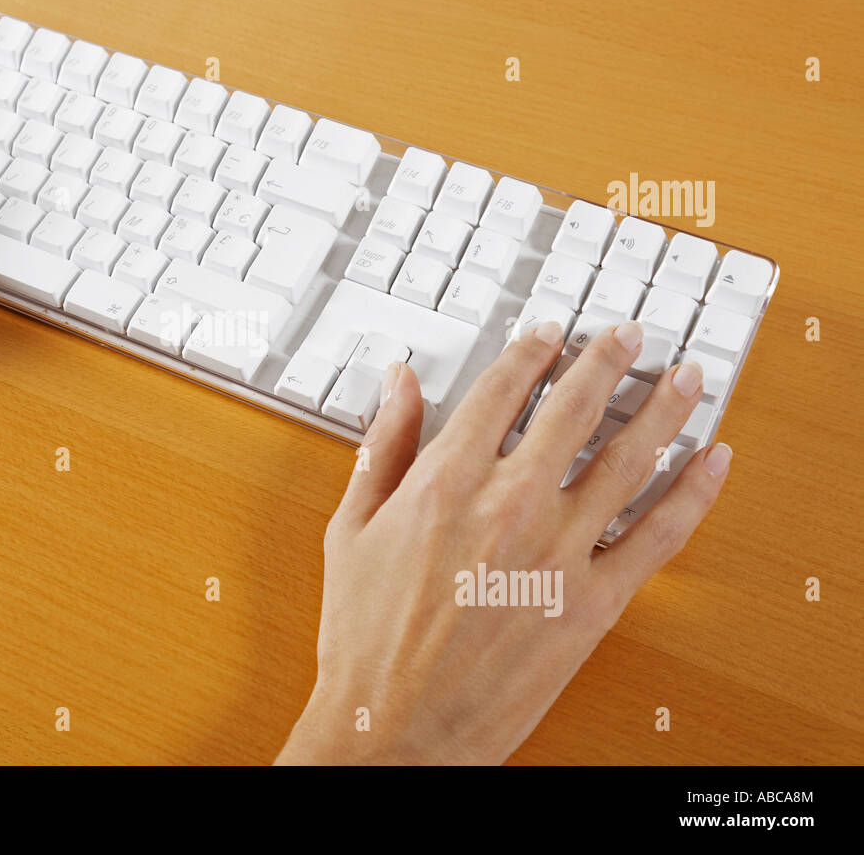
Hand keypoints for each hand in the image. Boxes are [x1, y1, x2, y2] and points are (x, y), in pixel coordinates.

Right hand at [275, 320, 731, 764]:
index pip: (502, 391)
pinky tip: (712, 460)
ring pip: (629, 459)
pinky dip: (694, 492)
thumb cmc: (367, 637)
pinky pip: (660, 534)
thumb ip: (383, 447)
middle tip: (628, 335)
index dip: (532, 353)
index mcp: (445, 482)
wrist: (396, 728)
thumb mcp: (350, 529)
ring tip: (685, 376)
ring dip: (663, 408)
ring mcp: (558, 552)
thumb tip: (397, 384)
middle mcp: (509, 505)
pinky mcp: (593, 601)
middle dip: (607, 360)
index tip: (549, 335)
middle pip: (574, 409)